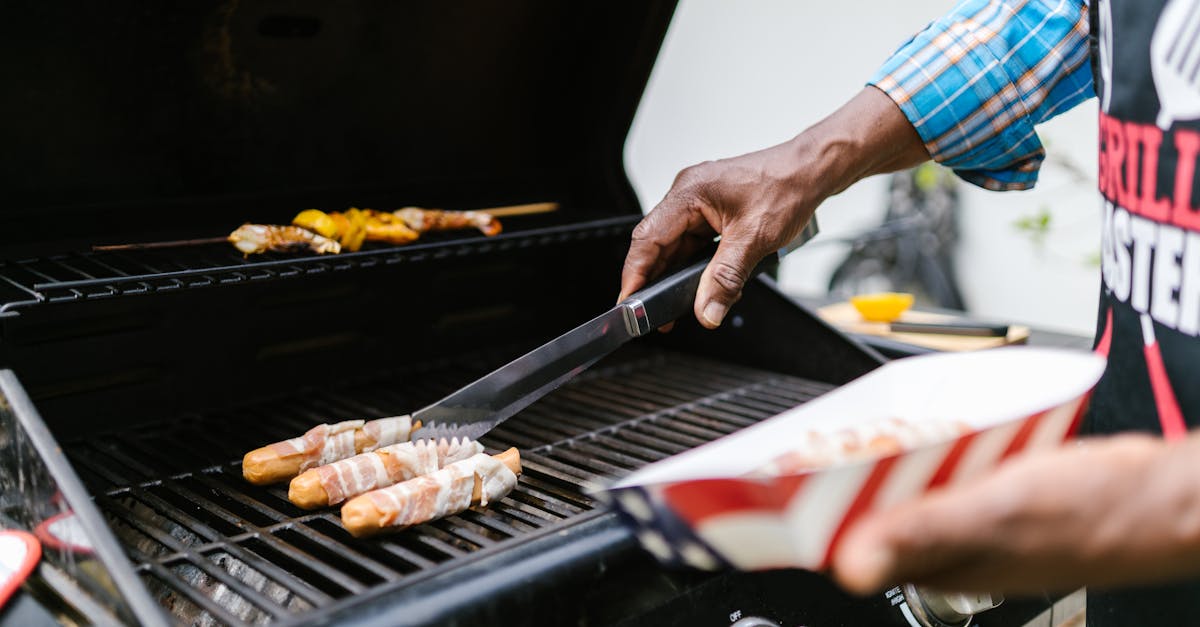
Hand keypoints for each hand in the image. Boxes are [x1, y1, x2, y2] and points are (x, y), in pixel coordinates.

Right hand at [619, 87, 928, 328]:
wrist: (813, 170)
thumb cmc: (788, 187)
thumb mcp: (754, 239)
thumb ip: (725, 279)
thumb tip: (706, 311)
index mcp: (689, 193)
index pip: (647, 238)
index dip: (634, 274)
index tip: (629, 302)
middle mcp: (688, 194)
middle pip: (656, 244)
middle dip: (653, 281)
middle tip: (651, 314)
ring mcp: (698, 202)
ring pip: (675, 246)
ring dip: (674, 275)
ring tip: (675, 308)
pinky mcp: (712, 211)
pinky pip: (692, 243)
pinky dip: (693, 266)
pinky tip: (700, 286)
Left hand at [831, 433, 1199, 594]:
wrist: (1173, 496)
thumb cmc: (1095, 510)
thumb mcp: (994, 512)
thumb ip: (919, 533)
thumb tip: (848, 566)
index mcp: (947, 566)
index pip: (858, 551)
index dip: (816, 523)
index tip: (783, 493)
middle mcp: (962, 552)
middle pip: (880, 523)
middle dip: (843, 492)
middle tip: (813, 453)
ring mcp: (988, 528)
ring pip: (916, 501)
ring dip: (886, 473)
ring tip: (860, 438)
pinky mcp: (1012, 500)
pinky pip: (955, 481)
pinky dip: (935, 460)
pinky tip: (934, 437)